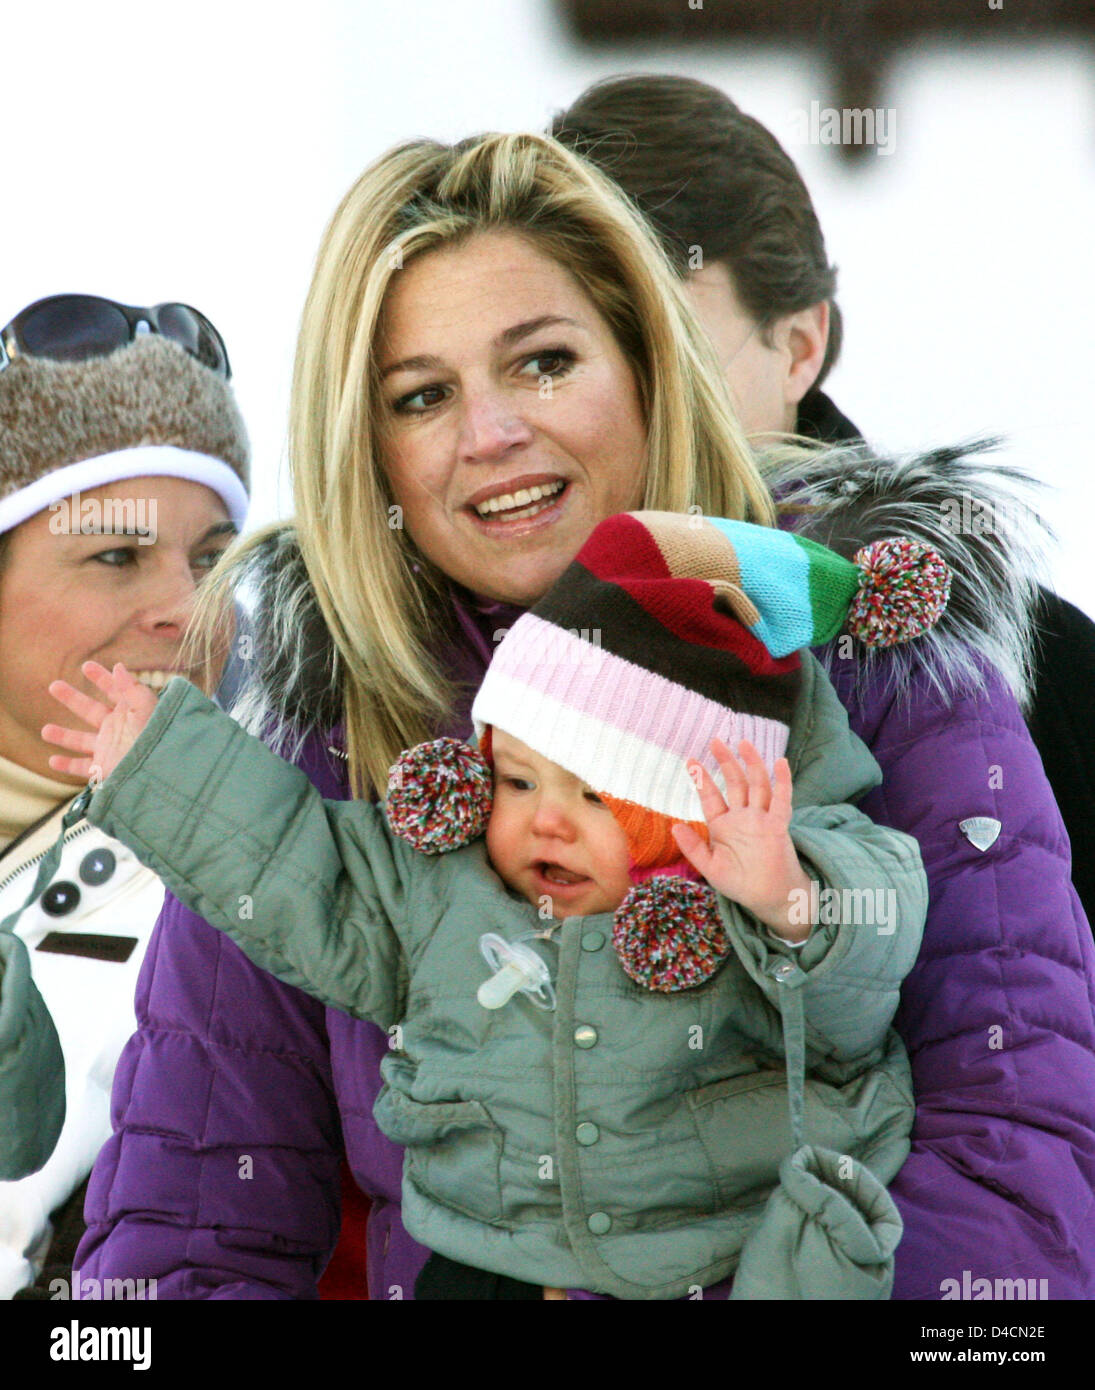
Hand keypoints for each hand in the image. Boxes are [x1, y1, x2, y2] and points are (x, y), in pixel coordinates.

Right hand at [42, 660, 157, 786]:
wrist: (161, 769)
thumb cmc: (159, 736)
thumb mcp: (147, 708)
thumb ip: (132, 688)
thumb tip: (118, 667)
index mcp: (130, 712)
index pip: (114, 690)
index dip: (101, 677)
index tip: (86, 665)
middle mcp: (118, 729)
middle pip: (90, 711)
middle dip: (72, 698)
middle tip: (54, 685)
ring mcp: (110, 749)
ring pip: (81, 741)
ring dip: (63, 735)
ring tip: (45, 731)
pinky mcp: (105, 769)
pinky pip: (82, 768)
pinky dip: (66, 765)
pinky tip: (52, 760)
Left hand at [672, 738, 811, 940]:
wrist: (769, 899)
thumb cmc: (740, 884)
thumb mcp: (710, 868)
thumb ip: (693, 848)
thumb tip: (674, 827)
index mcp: (722, 826)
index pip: (711, 796)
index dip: (701, 778)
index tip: (690, 760)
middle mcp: (742, 818)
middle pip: (735, 782)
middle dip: (726, 762)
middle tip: (716, 741)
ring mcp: (761, 820)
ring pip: (757, 785)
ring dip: (751, 764)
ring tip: (743, 743)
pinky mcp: (778, 827)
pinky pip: (781, 801)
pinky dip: (782, 782)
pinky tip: (780, 763)